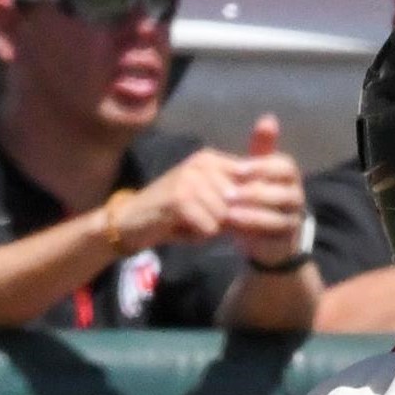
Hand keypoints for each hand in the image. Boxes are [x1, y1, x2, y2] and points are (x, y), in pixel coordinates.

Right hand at [112, 145, 241, 252]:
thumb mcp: (206, 199)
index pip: (250, 177)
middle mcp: (202, 162)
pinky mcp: (179, 198)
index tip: (241, 216)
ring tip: (190, 224)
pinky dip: (198, 236)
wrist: (132, 221)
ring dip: (210, 229)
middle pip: (238, 201)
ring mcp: (190, 178)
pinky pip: (210, 226)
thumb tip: (262, 205)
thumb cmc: (173, 214)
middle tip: (202, 222)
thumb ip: (232, 197)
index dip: (250, 201)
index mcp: (211, 158)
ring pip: (224, 215)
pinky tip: (182, 229)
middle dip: (226, 219)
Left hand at [227, 114, 309, 269]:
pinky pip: (275, 235)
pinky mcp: (287, 238)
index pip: (284, 165)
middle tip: (228, 194)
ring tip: (230, 212)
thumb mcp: (258, 170)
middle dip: (255, 192)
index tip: (236, 170)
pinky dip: (256, 230)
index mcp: (289, 175)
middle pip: (284, 191)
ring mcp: (294, 217)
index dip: (261, 167)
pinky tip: (235, 228)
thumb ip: (261, 146)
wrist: (268, 233)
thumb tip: (269, 118)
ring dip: (254, 213)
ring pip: (280, 214)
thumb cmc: (260, 195)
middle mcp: (296, 195)